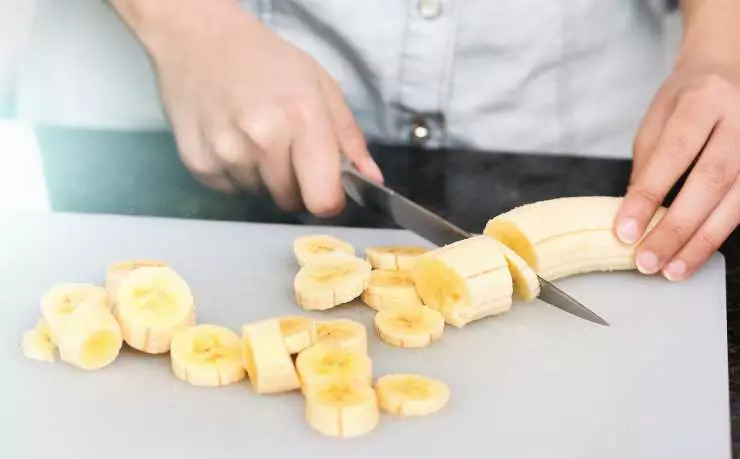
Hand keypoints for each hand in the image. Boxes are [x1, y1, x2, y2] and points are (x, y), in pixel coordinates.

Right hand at [115, 0, 382, 215]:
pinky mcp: (199, 165)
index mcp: (301, 118)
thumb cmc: (268, 62)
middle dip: (296, 183)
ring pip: (261, 195)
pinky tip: (232, 139)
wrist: (199, 41)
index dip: (329, 199)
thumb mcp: (321, 87)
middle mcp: (262, 140)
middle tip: (285, 146)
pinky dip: (237, 173)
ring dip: (264, 177)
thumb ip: (349, 138)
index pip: (322, 199)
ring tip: (254, 136)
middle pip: (292, 201)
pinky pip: (232, 190)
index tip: (327, 187)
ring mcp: (227, 154)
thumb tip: (372, 180)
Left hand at [615, 62, 739, 280]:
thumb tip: (633, 214)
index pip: (673, 154)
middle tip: (647, 260)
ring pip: (736, 200)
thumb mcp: (657, 119)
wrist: (732, 69)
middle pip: (710, 181)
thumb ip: (647, 163)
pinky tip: (695, 254)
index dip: (648, 196)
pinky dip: (719, 234)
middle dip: (676, 228)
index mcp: (704, 99)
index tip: (625, 231)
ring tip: (671, 269)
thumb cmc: (689, 97)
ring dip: (701, 242)